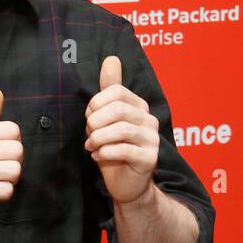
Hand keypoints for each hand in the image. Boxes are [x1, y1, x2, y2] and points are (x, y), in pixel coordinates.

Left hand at [85, 56, 157, 204]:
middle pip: (117, 110)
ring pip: (120, 130)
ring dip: (98, 138)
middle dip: (96, 122)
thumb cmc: (113, 148)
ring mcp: (152, 139)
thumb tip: (111, 58)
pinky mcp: (150, 158)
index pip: (115, 92)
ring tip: (92, 146)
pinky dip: (105, 153)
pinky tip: (98, 156)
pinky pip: (124, 150)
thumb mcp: (107, 118)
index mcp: (139, 106)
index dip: (95, 104)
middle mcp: (149, 119)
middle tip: (90, 134)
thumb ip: (110, 89)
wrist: (126, 184)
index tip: (89, 118)